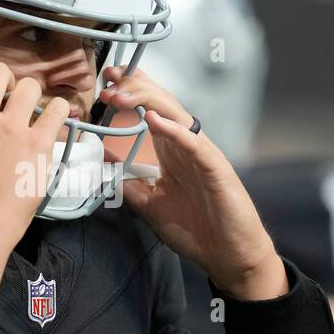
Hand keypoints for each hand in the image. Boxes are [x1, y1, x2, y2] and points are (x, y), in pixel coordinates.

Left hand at [99, 66, 286, 299]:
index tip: (106, 81)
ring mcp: (203, 155)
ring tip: (123, 95)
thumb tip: (105, 166)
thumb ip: (130, 184)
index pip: (149, 112)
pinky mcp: (216, 169)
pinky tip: (153, 119)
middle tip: (110, 77)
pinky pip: (194, 143)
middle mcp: (187, 146)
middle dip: (135, 87)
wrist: (228, 256)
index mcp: (171, 152)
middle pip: (161, 104)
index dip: (130, 93)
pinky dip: (174, 130)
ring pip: (176, 116)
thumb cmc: (197, 230)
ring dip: (147, 102)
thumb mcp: (151, 205)